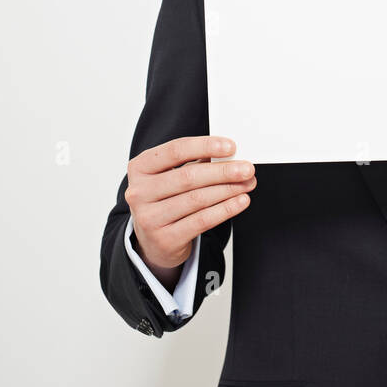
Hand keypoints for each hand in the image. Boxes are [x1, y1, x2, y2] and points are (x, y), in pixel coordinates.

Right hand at [125, 135, 255, 277]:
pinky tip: (240, 202)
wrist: (152, 240)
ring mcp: (149, 217)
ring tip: (247, 184)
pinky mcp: (164, 239)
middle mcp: (139, 192)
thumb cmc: (165, 199)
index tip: (231, 146)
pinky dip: (225, 209)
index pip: (175, 150)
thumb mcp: (170, 176)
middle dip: (223, 171)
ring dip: (228, 190)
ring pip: (197, 199)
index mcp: (140, 167)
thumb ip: (194, 163)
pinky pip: (201, 221)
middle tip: (247, 168)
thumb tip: (230, 155)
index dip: (205, 146)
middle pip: (188, 177)